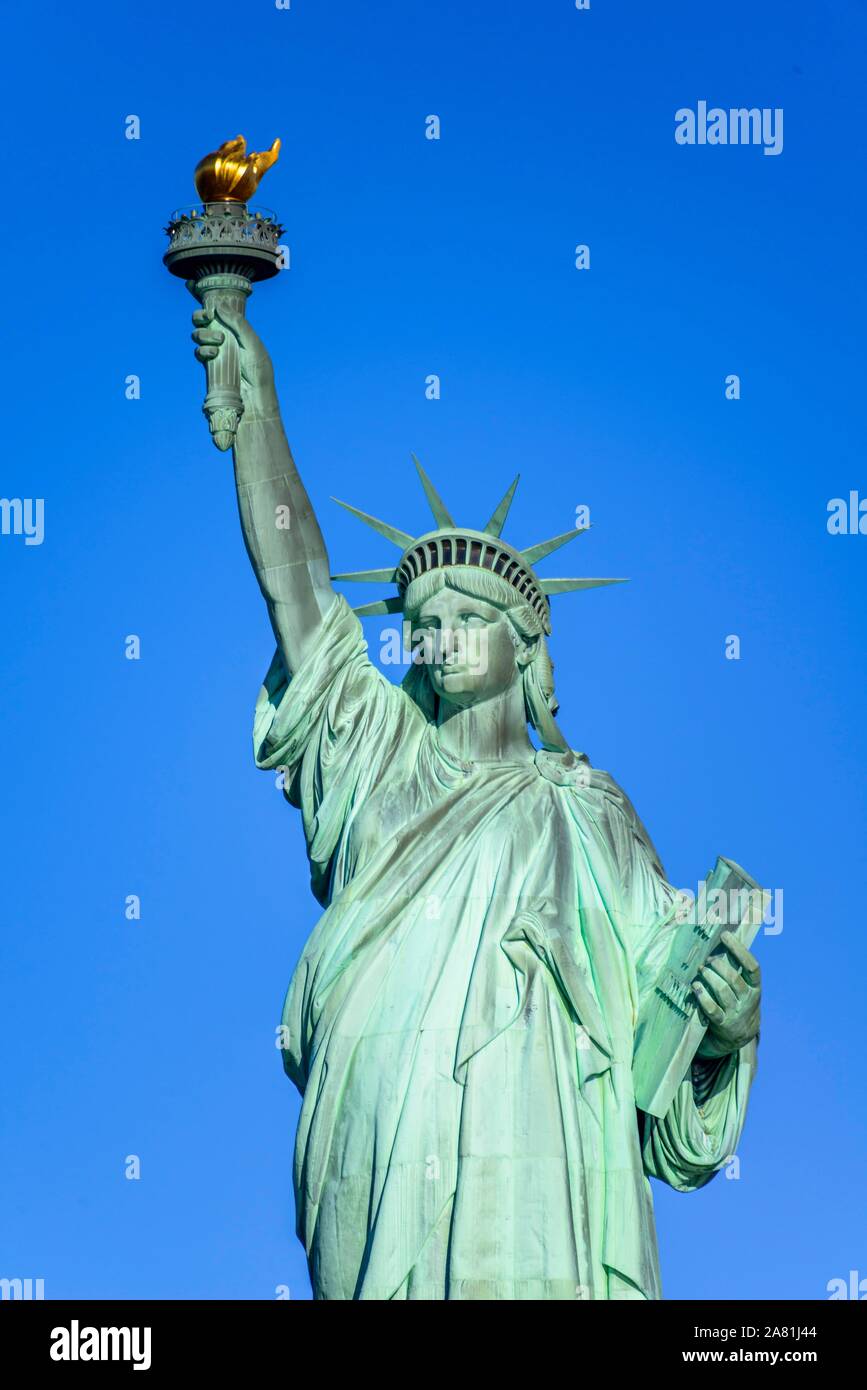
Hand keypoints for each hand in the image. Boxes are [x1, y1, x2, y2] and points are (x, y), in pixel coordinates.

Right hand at [188, 287, 277, 417]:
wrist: (254, 400)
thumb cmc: (259, 371)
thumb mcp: (252, 343)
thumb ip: (237, 323)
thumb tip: (218, 304)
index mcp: (238, 328)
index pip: (221, 308)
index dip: (205, 295)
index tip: (192, 283)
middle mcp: (225, 336)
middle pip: (203, 318)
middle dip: (200, 314)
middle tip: (207, 316)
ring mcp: (216, 351)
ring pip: (198, 333)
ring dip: (204, 332)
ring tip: (219, 341)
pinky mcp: (209, 366)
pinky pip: (198, 352)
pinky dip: (203, 350)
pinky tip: (213, 354)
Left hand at [693, 931, 760, 1058]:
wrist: (739, 1036)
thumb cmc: (739, 1001)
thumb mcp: (745, 987)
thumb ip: (737, 968)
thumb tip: (723, 938)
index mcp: (755, 987)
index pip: (752, 967)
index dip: (739, 949)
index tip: (725, 935)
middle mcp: (747, 1000)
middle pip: (734, 979)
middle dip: (719, 965)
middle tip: (709, 960)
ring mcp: (735, 1012)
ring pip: (722, 991)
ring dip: (709, 977)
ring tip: (701, 970)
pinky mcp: (722, 1023)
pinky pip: (711, 1009)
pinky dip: (702, 996)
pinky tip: (695, 987)